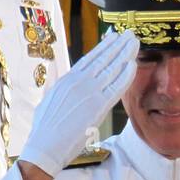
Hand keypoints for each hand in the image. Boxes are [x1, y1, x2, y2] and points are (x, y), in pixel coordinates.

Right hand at [19, 30, 139, 177]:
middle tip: (129, 34)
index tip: (113, 37)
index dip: (103, 47)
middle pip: (102, 59)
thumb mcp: (49, 99)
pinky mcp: (97, 107)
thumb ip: (56, 85)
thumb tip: (55, 75)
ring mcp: (88, 93)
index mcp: (67, 79)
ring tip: (134, 42)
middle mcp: (78, 82)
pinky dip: (125, 76)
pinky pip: (115, 88)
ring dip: (124, 55)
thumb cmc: (45, 129)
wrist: (45, 146)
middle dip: (117, 46)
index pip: (89, 59)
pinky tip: (133, 65)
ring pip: (110, 69)